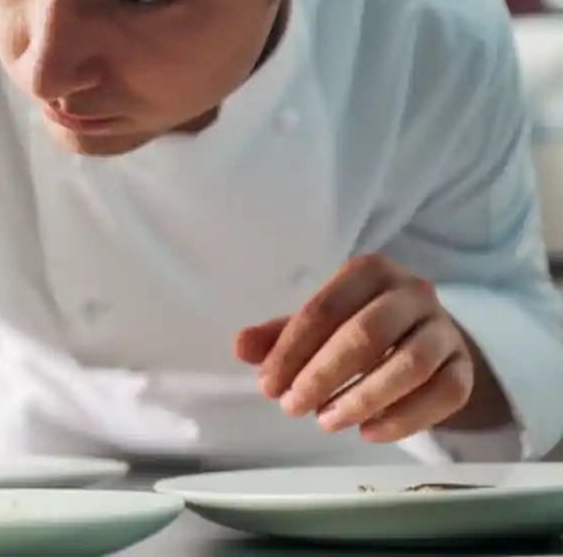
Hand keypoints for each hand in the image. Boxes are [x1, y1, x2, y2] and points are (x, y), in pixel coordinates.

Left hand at [233, 255, 490, 442]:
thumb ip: (278, 335)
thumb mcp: (316, 325)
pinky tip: (367, 433)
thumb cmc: (359, 326)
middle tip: (292, 407)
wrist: (425, 337)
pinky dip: (404, 419)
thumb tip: (240, 346)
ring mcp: (444, 329)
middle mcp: (413, 292)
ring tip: (327, 423)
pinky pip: (444, 394)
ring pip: (410, 365)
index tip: (268, 386)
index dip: (292, 350)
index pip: (325, 309)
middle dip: (323, 375)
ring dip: (362, 399)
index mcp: (369, 272)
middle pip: (367, 334)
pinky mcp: (465, 367)